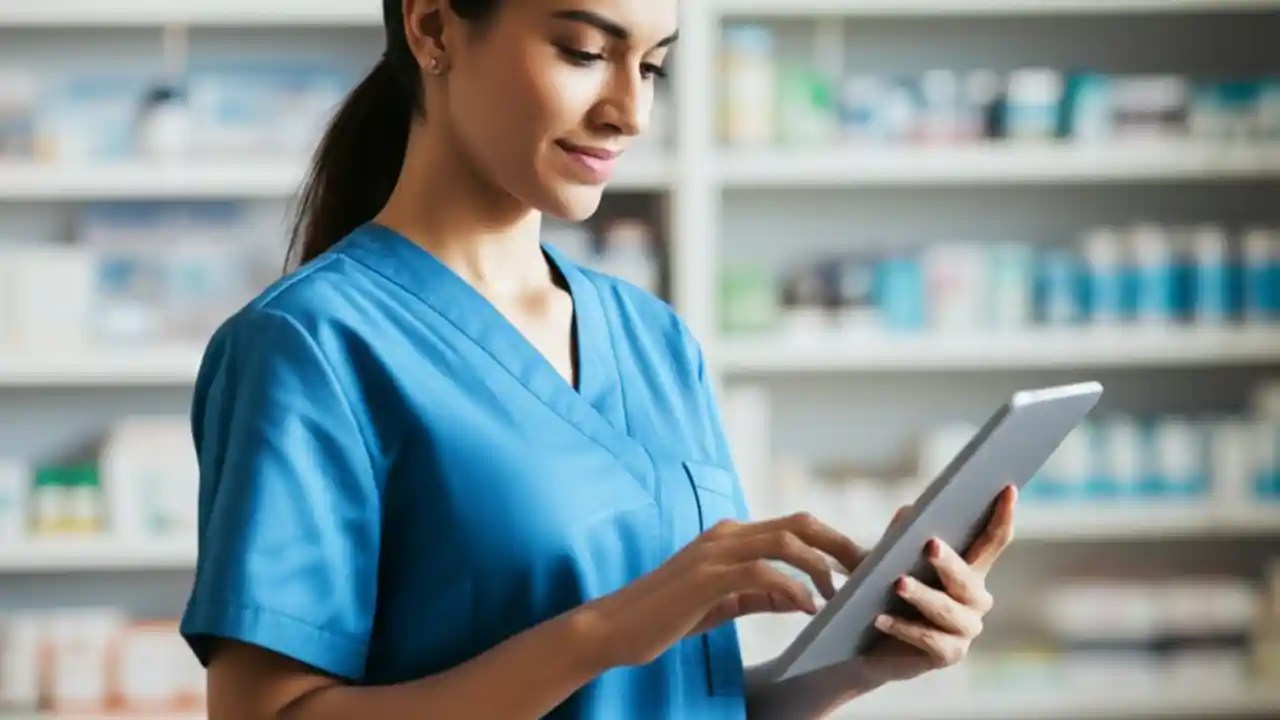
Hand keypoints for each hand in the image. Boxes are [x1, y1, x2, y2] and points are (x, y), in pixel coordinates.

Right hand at [575, 512, 864, 669]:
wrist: (615, 627)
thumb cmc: (666, 615)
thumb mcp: (721, 602)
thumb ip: (758, 594)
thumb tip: (800, 596)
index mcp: (730, 536)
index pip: (794, 525)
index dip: (833, 541)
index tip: (859, 566)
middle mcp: (726, 534)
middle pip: (799, 524)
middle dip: (839, 546)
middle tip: (864, 574)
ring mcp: (715, 552)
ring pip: (785, 541)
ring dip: (820, 566)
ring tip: (835, 595)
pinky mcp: (706, 577)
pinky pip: (761, 573)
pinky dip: (791, 588)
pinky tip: (805, 608)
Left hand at [857, 485, 1017, 686]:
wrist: (864, 646)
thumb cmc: (880, 595)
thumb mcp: (884, 562)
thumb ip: (897, 539)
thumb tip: (908, 511)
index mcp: (968, 570)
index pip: (992, 541)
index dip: (1002, 516)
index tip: (1007, 489)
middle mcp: (975, 600)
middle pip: (967, 578)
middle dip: (949, 562)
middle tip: (930, 545)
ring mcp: (965, 630)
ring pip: (947, 610)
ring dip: (923, 596)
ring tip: (899, 583)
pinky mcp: (948, 655)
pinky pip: (929, 640)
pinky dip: (904, 628)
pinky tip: (881, 618)